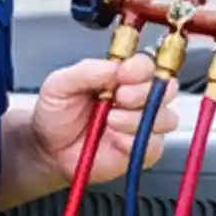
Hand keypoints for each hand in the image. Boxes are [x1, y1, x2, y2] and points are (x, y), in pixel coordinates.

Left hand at [29, 53, 180, 186]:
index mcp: (122, 76)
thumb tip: (115, 66)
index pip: (146, 65)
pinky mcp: (143, 151)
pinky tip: (115, 139)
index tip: (122, 74)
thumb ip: (87, 71)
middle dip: (142, 92)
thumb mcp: (61, 83)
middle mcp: (138, 98)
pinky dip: (134, 141)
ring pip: (166, 117)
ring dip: (137, 118)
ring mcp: (143, 125)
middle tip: (118, 97)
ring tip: (110, 120)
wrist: (48, 148)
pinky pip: (155, 145)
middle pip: (167, 88)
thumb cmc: (57, 113)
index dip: (139, 69)